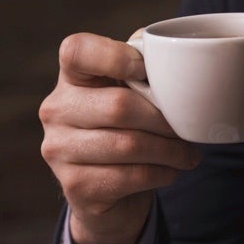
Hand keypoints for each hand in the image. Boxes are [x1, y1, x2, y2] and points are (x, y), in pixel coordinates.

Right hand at [39, 32, 201, 243]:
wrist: (107, 191)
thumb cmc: (125, 129)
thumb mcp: (130, 93)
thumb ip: (145, 67)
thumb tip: (177, 58)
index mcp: (70, 77)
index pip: (78, 51)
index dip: (114, 57)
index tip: (144, 70)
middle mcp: (56, 110)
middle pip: (118, 106)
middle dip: (162, 119)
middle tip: (186, 128)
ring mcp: (59, 149)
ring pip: (127, 145)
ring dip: (169, 150)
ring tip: (187, 153)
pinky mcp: (75, 186)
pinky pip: (129, 176)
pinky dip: (160, 173)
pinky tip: (171, 170)